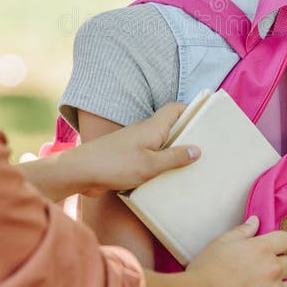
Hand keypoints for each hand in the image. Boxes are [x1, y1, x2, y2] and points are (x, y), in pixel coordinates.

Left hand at [63, 103, 199, 196]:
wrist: (81, 172)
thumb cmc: (115, 165)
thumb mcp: (150, 165)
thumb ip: (174, 158)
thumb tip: (197, 149)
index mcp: (152, 127)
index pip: (174, 108)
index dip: (190, 110)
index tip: (206, 119)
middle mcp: (143, 131)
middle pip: (169, 125)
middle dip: (186, 134)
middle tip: (204, 146)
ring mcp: (133, 143)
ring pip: (159, 142)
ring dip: (172, 151)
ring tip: (190, 165)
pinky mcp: (126, 157)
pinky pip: (148, 156)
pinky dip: (159, 163)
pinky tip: (165, 177)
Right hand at [186, 217, 286, 286]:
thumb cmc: (207, 267)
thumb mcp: (222, 242)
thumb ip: (243, 231)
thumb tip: (256, 221)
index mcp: (263, 248)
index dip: (281, 244)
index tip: (273, 249)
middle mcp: (273, 269)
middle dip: (282, 265)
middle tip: (265, 270)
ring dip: (281, 286)